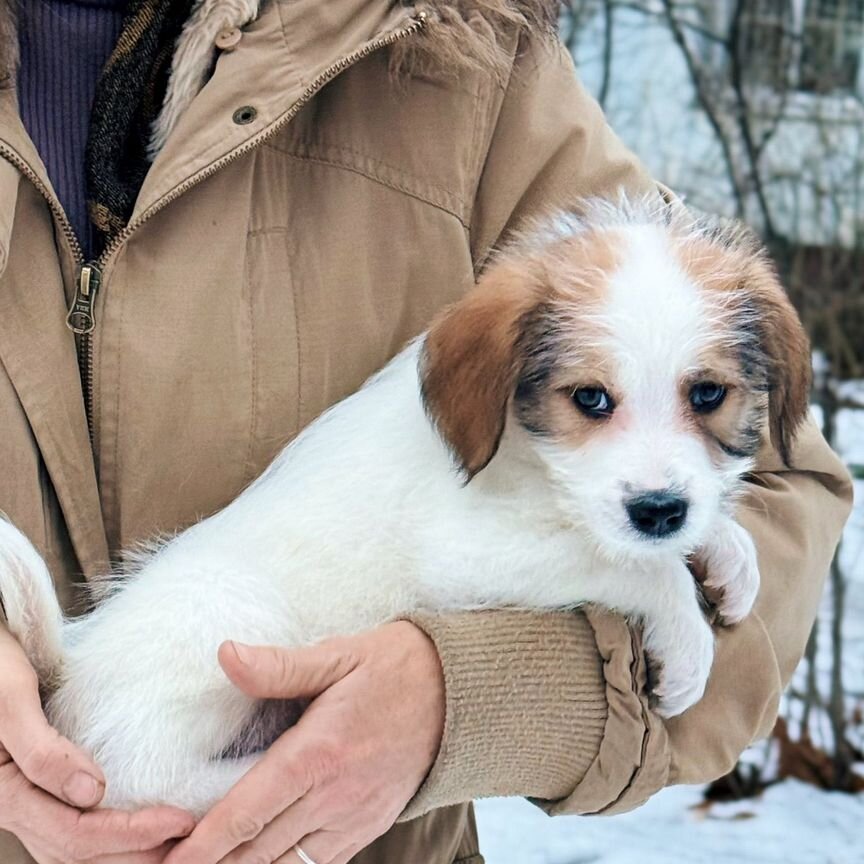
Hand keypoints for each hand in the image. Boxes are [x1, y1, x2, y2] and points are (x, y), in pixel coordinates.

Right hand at [0, 627, 195, 862]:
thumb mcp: (12, 702)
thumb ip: (44, 750)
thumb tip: (91, 792)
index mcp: (8, 793)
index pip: (77, 832)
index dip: (131, 832)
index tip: (180, 821)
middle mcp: (16, 807)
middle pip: (80, 852)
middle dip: (137, 852)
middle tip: (191, 840)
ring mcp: (27, 802)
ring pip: (76, 850)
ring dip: (126, 852)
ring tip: (173, 842)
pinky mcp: (39, 790)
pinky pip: (74, 829)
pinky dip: (111, 837)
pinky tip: (140, 827)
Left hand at [164, 621, 444, 863]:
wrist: (461, 694)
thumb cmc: (396, 666)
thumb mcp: (341, 653)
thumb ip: (281, 665)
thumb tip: (226, 655)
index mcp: (320, 752)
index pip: (247, 812)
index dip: (201, 844)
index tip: (167, 859)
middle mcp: (335, 797)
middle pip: (257, 852)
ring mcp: (354, 819)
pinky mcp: (368, 828)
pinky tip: (257, 862)